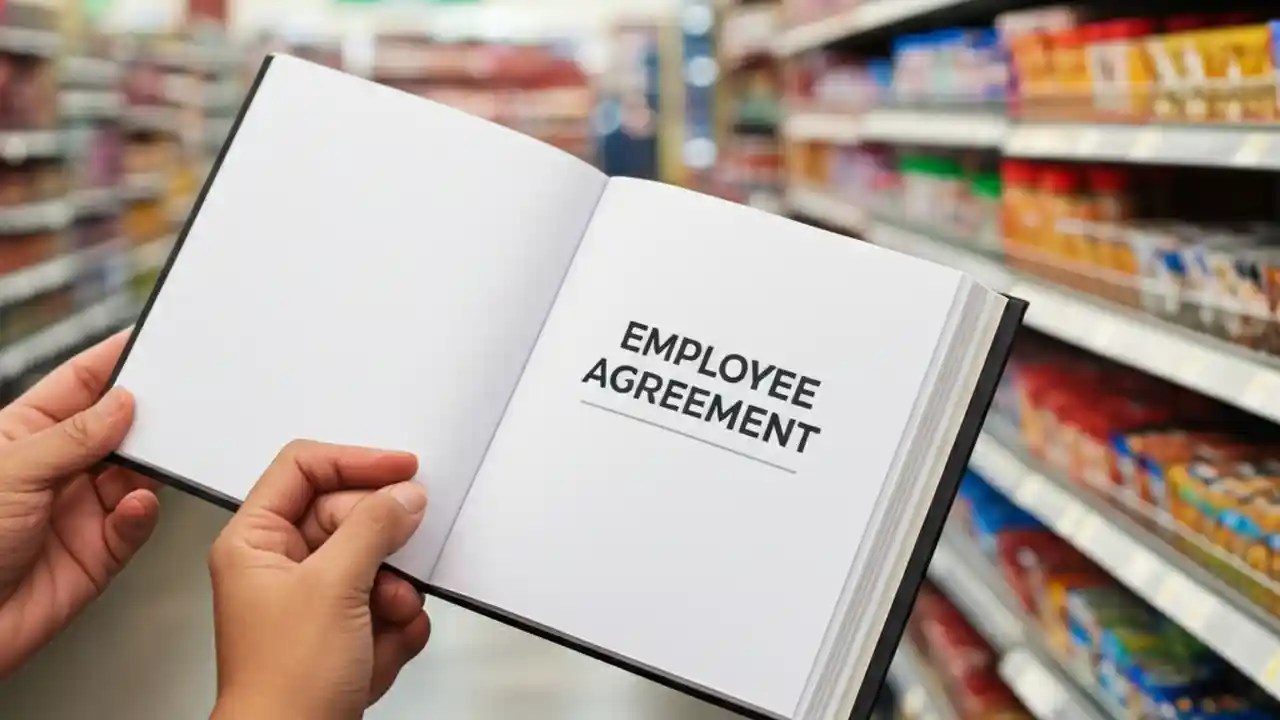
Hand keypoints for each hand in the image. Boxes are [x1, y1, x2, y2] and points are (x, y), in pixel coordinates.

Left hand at [0, 331, 157, 677]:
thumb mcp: (12, 472)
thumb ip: (73, 437)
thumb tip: (121, 403)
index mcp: (24, 435)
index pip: (78, 385)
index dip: (114, 361)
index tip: (151, 342)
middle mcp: (56, 469)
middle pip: (116, 428)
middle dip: (147, 416)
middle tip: (175, 403)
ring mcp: (79, 509)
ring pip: (135, 475)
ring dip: (151, 468)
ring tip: (161, 458)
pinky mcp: (100, 550)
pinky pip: (136, 523)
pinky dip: (142, 514)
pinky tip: (135, 508)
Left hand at [209, 441, 430, 719]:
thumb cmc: (282, 688)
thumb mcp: (334, 588)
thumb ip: (374, 528)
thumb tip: (403, 495)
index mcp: (255, 542)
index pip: (304, 469)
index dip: (356, 462)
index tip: (403, 469)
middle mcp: (280, 565)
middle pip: (348, 516)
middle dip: (383, 544)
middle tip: (401, 559)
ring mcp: (313, 599)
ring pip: (374, 561)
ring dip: (395, 590)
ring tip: (388, 616)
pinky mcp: (341, 630)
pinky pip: (385, 602)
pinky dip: (396, 624)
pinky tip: (385, 647)